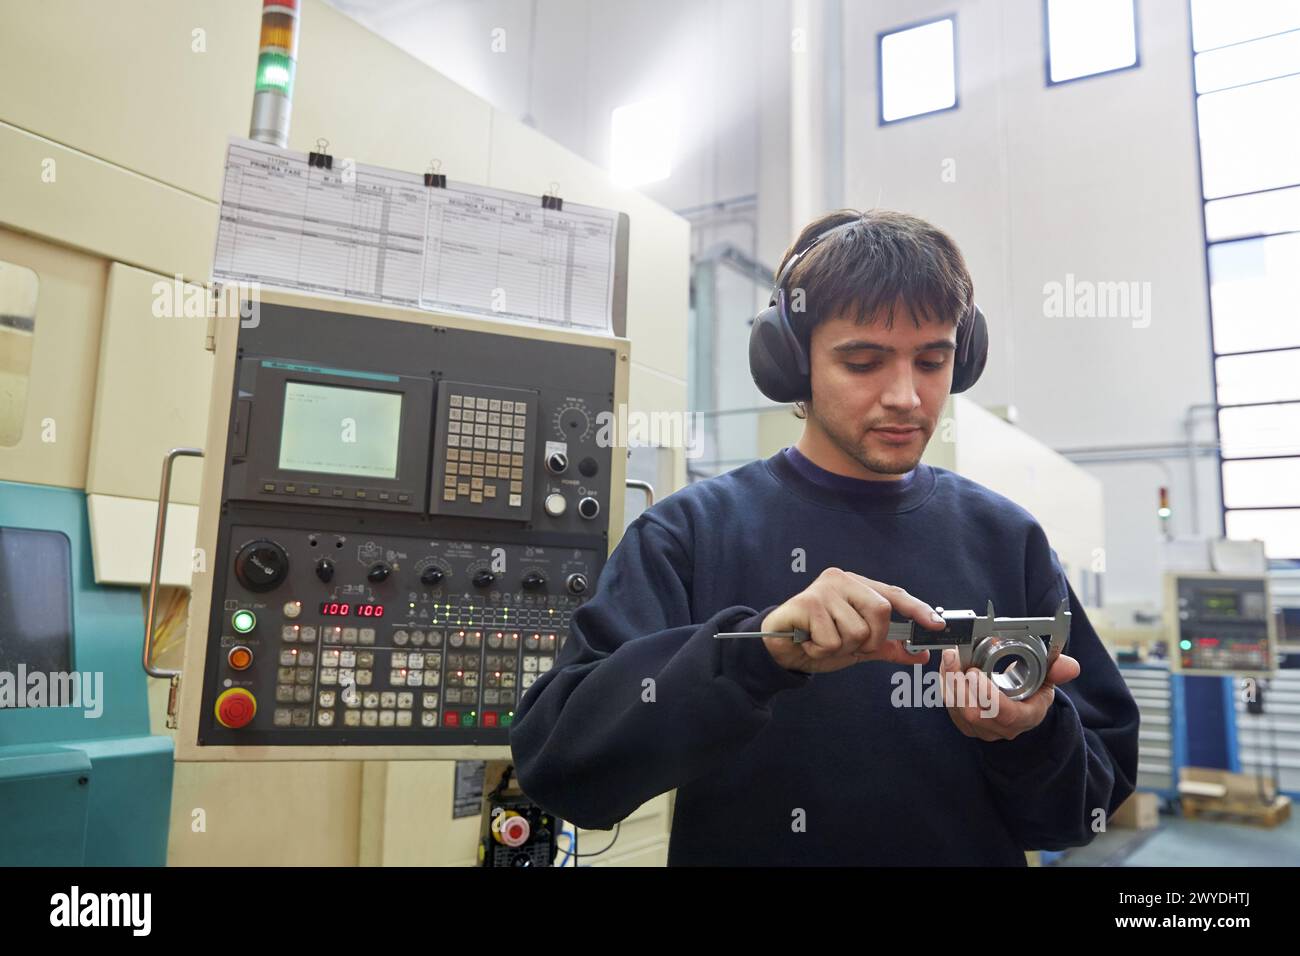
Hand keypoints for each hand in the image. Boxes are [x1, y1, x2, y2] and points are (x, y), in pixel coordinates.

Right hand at [760, 568, 945, 673]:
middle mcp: (841, 580)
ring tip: (822, 641)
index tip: (938, 624)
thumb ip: (887, 647)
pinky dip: (821, 650)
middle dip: (870, 639)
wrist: (778, 649)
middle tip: (850, 645)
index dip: (918, 609)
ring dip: (841, 648)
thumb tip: (919, 654)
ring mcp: (823, 590)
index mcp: (856, 585)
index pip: (894, 594)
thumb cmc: (817, 641)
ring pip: (855, 631)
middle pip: (880, 611)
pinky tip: (809, 642)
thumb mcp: (858, 647)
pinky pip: (831, 639)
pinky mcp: (806, 603)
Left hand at [940, 647, 1080, 739]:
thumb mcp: (1048, 678)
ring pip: (957, 710)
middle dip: (959, 685)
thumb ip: (1058, 670)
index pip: (1005, 715)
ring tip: (949, 656)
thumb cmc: (1033, 689)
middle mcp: (1002, 728)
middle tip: (955, 657)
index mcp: (1025, 717)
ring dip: (949, 681)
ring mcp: (981, 729)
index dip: (987, 695)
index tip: (975, 672)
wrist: (1020, 705)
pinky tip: (946, 666)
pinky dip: (945, 685)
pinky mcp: (964, 723)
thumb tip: (1069, 666)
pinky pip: (949, 707)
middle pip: (974, 714)